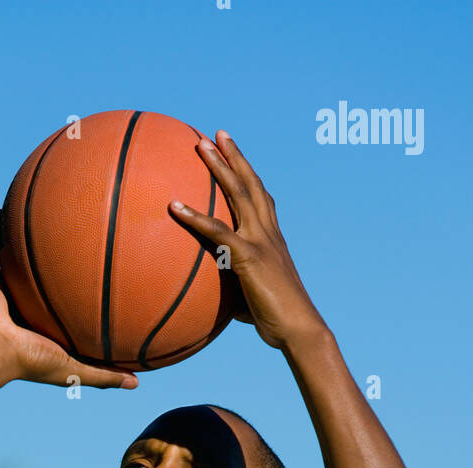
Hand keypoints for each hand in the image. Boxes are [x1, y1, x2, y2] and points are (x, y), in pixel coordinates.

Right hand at [0, 210, 137, 389]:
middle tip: (68, 239)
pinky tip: (2, 212)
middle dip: (48, 263)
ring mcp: (3, 293)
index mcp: (40, 326)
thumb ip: (105, 375)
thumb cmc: (33, 363)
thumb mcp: (77, 369)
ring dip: (18, 242)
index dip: (72, 296)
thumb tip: (137, 385)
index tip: (93, 279)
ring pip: (11, 262)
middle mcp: (21, 308)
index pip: (59, 309)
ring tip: (31, 217)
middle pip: (36, 280)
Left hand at [169, 131, 326, 350]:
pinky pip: (217, 232)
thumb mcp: (253, 298)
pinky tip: (174, 206)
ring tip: (200, 145)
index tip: (236, 155)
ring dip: (219, 167)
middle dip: (233, 157)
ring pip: (238, 194)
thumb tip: (215, 300)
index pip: (262, 198)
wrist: (298, 328)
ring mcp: (260, 241)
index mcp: (272, 239)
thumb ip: (235, 289)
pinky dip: (195, 217)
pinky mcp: (249, 257)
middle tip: (217, 134)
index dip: (249, 174)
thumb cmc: (276, 320)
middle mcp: (268, 232)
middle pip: (250, 184)